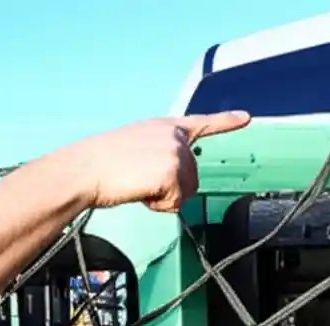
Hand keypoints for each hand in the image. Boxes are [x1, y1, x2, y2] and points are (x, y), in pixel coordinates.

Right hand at [61, 111, 251, 211]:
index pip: (200, 123)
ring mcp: (175, 152)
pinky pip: (175, 203)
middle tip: (138, 181)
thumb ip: (157, 155)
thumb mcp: (133, 148)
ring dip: (162, 197)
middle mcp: (173, 136)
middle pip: (192, 177)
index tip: (246, 117)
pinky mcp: (173, 172)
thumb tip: (170, 181)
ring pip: (186, 192)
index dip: (225, 121)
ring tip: (136, 184)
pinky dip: (157, 205)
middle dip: (169, 188)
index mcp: (162, 127)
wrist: (84, 169)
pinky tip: (139, 191)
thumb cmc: (98, 165)